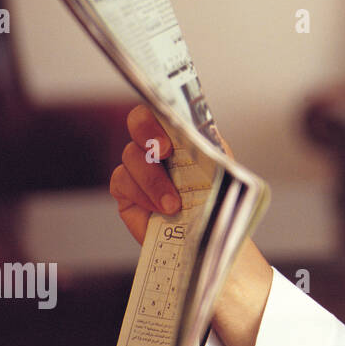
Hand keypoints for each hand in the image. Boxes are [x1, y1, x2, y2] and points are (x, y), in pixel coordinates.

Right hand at [109, 104, 233, 245]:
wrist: (206, 237)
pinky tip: (160, 210)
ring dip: (153, 180)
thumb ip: (213, 154)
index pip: (167, 108)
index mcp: (185, 135)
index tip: (173, 127)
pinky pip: (122, 181)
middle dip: (148, 132)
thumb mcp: (222, 174)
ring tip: (173, 204)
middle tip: (164, 152)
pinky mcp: (125, 189)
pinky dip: (142, 195)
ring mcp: (139, 165)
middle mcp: (159, 145)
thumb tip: (207, 142)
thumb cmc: (215, 202)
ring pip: (131, 155)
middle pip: (138, 120)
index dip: (163, 111)